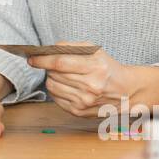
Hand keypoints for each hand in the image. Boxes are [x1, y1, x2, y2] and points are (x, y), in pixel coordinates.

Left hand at [29, 44, 158, 117]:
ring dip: (52, 79)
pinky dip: (56, 90)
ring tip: (61, 75)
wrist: (126, 92)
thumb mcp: (94, 51)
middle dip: (47, 68)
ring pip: (52, 86)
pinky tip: (66, 86)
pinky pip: (56, 98)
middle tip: (51, 64)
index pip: (60, 63)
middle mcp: (90, 87)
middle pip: (54, 75)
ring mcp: (84, 102)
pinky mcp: (79, 112)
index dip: (42, 60)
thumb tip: (47, 50)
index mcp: (95, 68)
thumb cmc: (107, 68)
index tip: (32, 58)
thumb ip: (70, 47)